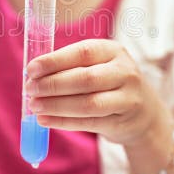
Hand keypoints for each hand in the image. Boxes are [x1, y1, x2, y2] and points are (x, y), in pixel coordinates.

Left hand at [24, 39, 171, 150]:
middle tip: (29, 90)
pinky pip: (89, 123)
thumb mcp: (97, 66)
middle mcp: (124, 72)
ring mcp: (127, 98)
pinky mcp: (123, 121)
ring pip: (88, 103)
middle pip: (85, 79)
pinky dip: (64, 122)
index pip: (82, 53)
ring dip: (56, 105)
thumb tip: (33, 74)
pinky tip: (45, 120)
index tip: (31, 69)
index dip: (54, 61)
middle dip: (53, 85)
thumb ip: (70, 67)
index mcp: (112, 51)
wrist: (143, 112)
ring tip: (34, 106)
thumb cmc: (108, 83)